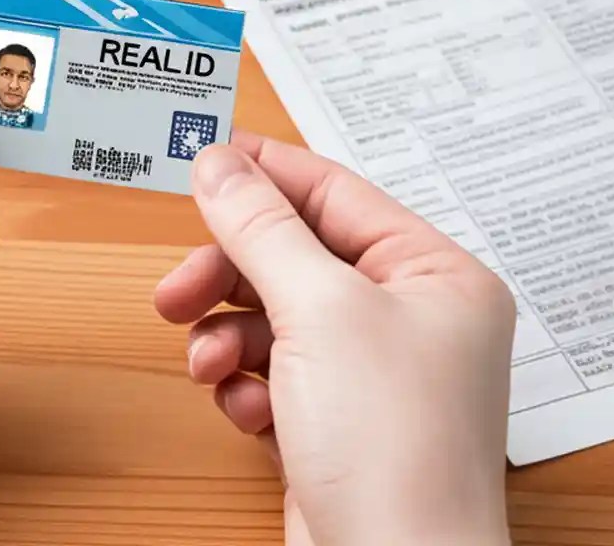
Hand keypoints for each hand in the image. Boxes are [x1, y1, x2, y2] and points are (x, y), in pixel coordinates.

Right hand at [155, 133, 514, 545]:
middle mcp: (409, 319)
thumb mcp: (319, 312)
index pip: (336, 194)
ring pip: (271, 318)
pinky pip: (269, 373)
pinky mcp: (334, 421)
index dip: (265, 174)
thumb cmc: (395, 454)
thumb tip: (220, 163)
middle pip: (292, 258)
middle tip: (177, 288)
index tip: (202, 158)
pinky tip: (249, 412)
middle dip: (229, 274)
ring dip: (228, 337)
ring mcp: (370, 374)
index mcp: (436, 276)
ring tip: (211, 366)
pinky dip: (245, 386)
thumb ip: (262, 228)